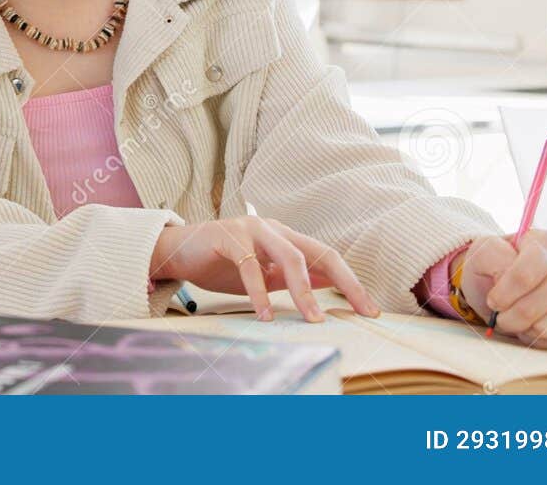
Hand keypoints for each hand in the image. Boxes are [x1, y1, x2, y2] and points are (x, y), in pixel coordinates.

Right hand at [150, 217, 379, 322]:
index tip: (370, 310)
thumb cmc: (220, 264)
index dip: (351, 282)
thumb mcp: (263, 275)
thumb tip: (329, 288)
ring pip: (290, 257)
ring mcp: (251, 229)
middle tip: (360, 313)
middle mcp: (273, 228)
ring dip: (304, 291)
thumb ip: (291, 279)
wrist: (176, 251)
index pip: (327, 257)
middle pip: (319, 253)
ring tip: (313, 319)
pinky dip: (260, 292)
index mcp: (285, 237)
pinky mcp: (227, 235)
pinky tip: (265, 314)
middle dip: (344, 283)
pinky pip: (250, 266)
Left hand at [454, 230, 546, 348]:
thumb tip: (507, 274)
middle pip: (534, 306)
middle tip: (499, 313)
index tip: (493, 300)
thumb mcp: (483, 252)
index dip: (503, 295)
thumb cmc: (495, 266)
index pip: (524, 277)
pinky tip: (528, 324)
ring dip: (522, 328)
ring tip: (514, 316)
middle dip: (508, 317)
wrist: (503, 279)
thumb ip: (492, 256)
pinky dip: (536, 337)